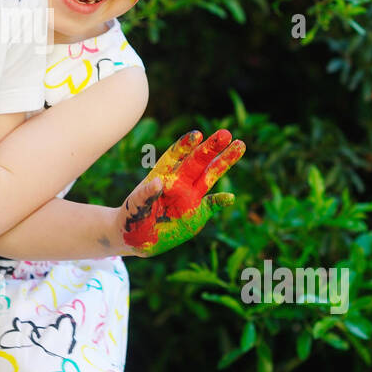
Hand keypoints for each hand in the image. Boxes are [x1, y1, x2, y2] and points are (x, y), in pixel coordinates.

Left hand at [119, 129, 246, 256]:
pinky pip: (211, 205)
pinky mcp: (196, 214)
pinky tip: (229, 198)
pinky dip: (220, 201)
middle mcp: (179, 182)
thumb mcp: (134, 207)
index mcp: (162, 175)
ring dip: (224, 162)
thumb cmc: (132, 216)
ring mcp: (190, 197)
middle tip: (226, 133)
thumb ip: (144, 195)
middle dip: (211, 147)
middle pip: (198, 161)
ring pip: (210, 176)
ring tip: (239, 145)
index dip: (185, 145)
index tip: (196, 135)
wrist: (136, 238)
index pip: (175, 156)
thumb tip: (158, 182)